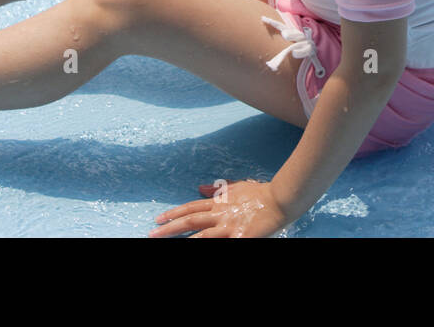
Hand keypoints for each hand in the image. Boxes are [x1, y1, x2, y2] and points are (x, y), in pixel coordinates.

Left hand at [149, 179, 291, 237]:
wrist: (281, 199)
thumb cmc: (261, 194)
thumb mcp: (238, 187)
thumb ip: (219, 189)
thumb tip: (200, 186)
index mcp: (220, 203)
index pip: (191, 209)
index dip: (174, 213)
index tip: (159, 219)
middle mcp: (221, 215)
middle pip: (190, 222)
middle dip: (169, 228)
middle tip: (152, 233)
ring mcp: (229, 227)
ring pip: (201, 236)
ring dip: (183, 240)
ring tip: (165, 241)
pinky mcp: (240, 238)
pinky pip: (222, 244)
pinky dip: (209, 246)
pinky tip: (198, 247)